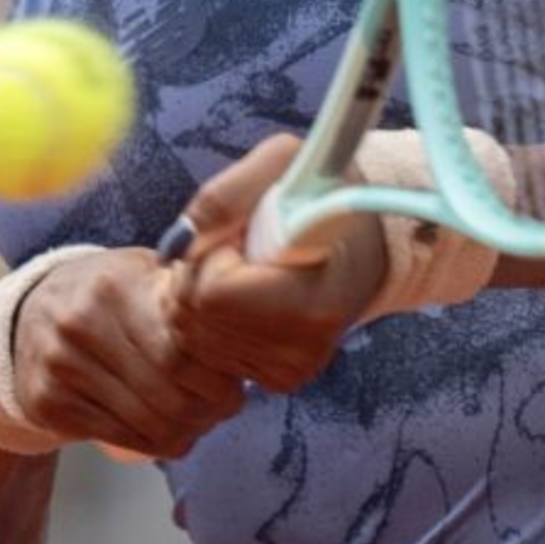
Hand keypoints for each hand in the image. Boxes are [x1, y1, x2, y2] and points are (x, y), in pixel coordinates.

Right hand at [6, 250, 247, 461]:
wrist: (30, 310)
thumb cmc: (106, 293)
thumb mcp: (143, 272)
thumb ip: (187, 292)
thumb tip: (246, 325)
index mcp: (115, 288)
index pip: (181, 354)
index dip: (218, 381)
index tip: (235, 386)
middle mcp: (81, 326)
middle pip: (168, 396)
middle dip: (208, 412)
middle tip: (222, 409)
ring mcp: (59, 368)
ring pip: (148, 425)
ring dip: (186, 432)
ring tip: (197, 421)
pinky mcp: (47, 404)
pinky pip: (120, 439)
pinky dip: (153, 444)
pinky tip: (164, 431)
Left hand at [156, 135, 389, 392]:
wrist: (367, 237)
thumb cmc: (323, 193)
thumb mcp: (281, 164)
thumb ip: (223, 197)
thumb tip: (177, 243)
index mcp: (310, 300)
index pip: (211, 293)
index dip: (210, 256)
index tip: (238, 236)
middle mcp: (301, 348)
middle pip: (193, 319)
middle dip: (196, 277)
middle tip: (235, 252)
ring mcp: (291, 369)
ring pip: (192, 340)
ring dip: (199, 300)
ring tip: (241, 272)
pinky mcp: (280, 379)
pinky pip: (208, 355)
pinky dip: (211, 324)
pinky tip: (242, 300)